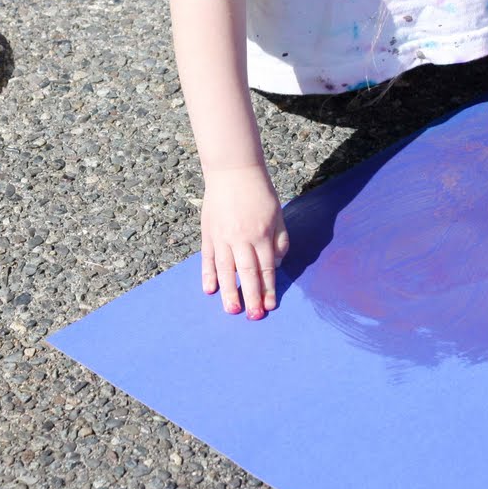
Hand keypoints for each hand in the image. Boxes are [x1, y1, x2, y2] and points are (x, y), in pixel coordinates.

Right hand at [199, 165, 288, 319]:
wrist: (233, 171)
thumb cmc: (259, 193)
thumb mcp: (278, 215)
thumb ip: (280, 240)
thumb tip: (275, 264)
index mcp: (261, 234)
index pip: (265, 267)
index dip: (267, 288)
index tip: (269, 306)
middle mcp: (241, 238)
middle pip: (247, 272)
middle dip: (250, 296)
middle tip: (252, 316)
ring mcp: (222, 236)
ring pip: (225, 269)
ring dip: (228, 291)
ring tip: (231, 310)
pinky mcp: (208, 233)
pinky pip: (208, 258)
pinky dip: (208, 274)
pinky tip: (209, 289)